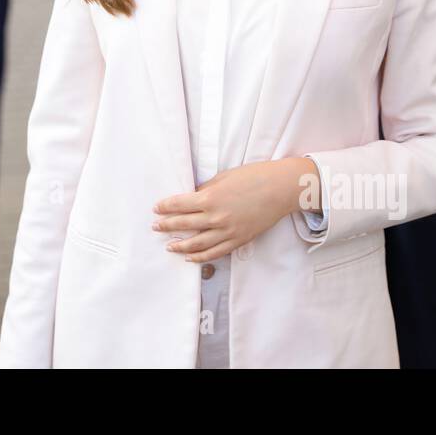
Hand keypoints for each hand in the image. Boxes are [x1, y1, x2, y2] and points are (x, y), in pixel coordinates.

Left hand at [151, 158, 317, 262]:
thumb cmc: (253, 177)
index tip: (156, 208)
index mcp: (210, 199)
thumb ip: (205, 190)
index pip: (179, 205)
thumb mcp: (223, 178)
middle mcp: (216, 218)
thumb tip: (191, 198)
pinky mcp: (238, 240)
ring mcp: (227, 231)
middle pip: (184, 225)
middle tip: (155, 227)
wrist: (280, 189)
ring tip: (169, 246)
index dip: (165, 207)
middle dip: (167, 226)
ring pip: (197, 244)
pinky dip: (201, 257)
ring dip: (181, 246)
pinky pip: (216, 252)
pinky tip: (190, 257)